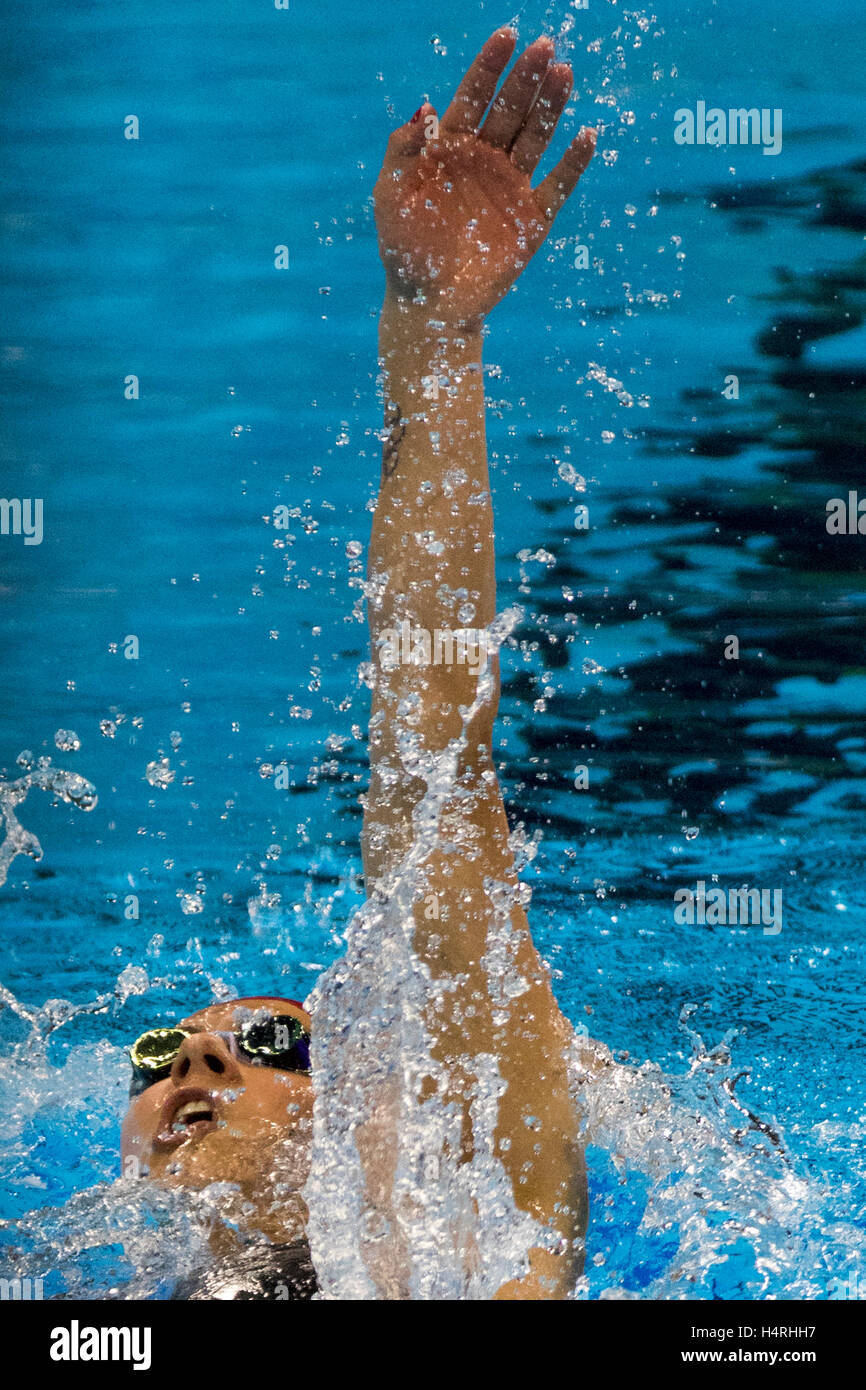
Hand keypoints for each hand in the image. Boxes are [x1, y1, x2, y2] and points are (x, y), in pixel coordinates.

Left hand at [374, 28, 595, 327]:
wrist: (429, 305)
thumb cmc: (404, 251)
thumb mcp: (391, 196)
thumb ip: (402, 151)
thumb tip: (425, 107)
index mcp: (451, 148)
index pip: (474, 96)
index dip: (490, 66)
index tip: (508, 35)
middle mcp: (485, 160)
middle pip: (510, 109)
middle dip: (527, 78)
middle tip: (545, 47)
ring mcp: (511, 187)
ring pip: (536, 136)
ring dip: (551, 106)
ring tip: (564, 73)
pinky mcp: (533, 219)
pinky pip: (559, 184)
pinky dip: (573, 162)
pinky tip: (586, 135)